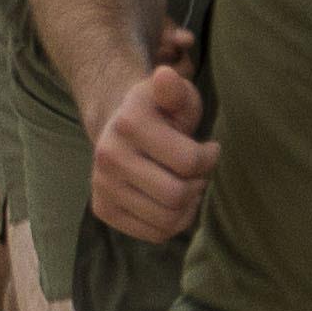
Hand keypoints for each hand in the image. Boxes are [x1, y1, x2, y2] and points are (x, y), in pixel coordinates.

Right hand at [91, 59, 216, 239]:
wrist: (119, 129)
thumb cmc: (159, 112)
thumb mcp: (174, 93)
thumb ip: (175, 88)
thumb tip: (166, 76)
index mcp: (129, 123)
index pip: (188, 162)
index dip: (209, 158)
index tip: (209, 149)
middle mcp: (109, 156)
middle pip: (176, 195)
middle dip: (197, 185)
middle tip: (198, 173)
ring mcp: (102, 185)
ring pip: (166, 219)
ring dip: (187, 206)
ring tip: (188, 187)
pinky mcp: (102, 209)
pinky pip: (152, 234)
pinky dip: (171, 223)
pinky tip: (173, 203)